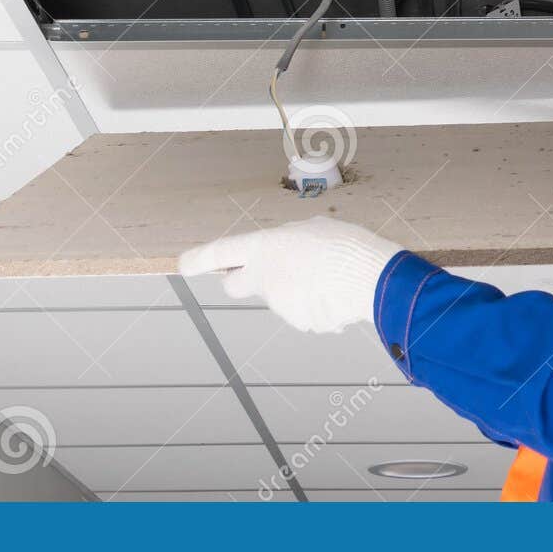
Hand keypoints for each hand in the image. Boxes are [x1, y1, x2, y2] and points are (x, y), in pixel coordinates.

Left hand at [177, 216, 404, 333]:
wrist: (369, 279)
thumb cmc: (343, 246)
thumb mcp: (312, 229)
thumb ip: (289, 242)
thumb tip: (288, 252)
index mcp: (264, 247)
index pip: (220, 252)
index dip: (199, 258)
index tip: (183, 263)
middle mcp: (264, 277)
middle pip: (234, 285)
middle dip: (242, 281)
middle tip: (265, 273)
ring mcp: (279, 304)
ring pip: (280, 297)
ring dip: (295, 291)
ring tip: (329, 278)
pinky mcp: (299, 322)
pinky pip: (304, 312)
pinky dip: (315, 306)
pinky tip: (336, 294)